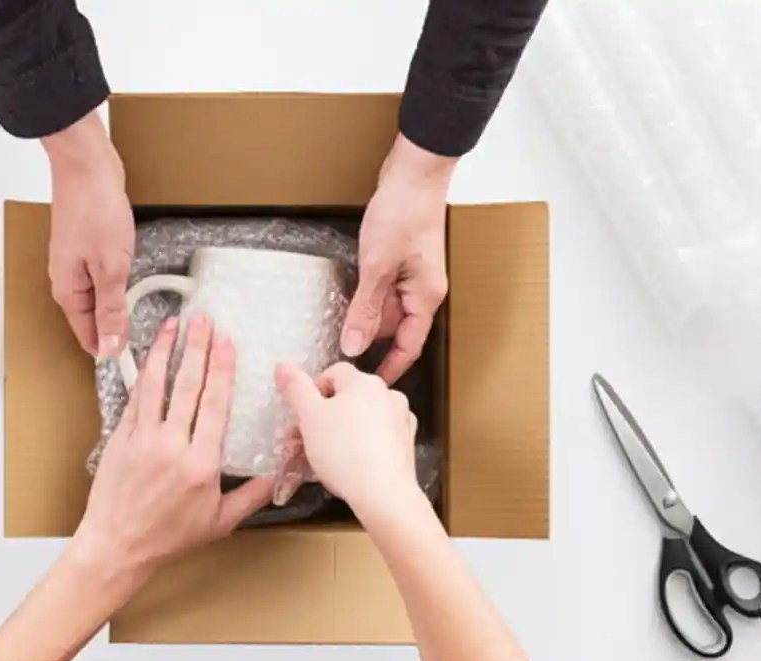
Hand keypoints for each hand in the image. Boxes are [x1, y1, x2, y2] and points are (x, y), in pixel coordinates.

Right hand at [43, 111, 135, 357]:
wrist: (86, 166)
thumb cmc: (96, 211)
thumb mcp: (111, 267)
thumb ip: (112, 309)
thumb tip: (110, 347)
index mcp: (68, 292)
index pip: (88, 338)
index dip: (112, 351)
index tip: (139, 362)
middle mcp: (67, 282)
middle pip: (94, 321)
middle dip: (118, 331)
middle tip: (152, 340)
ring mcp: (76, 265)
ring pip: (99, 300)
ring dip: (120, 307)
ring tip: (146, 317)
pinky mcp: (87, 248)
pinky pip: (103, 279)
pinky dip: (119, 285)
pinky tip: (135, 283)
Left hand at [73, 314, 276, 579]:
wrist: (118, 546)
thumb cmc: (170, 538)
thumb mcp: (220, 522)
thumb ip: (251, 496)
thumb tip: (278, 476)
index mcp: (201, 463)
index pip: (215, 405)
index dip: (221, 370)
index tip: (226, 343)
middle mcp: (172, 446)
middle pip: (187, 386)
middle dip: (196, 348)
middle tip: (203, 320)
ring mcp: (143, 440)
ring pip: (156, 385)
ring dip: (166, 351)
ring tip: (173, 325)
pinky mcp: (120, 440)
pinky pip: (134, 400)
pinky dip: (143, 376)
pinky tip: (150, 357)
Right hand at [275, 362, 418, 513]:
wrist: (384, 494)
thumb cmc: (343, 452)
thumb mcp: (310, 417)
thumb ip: (295, 388)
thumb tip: (282, 365)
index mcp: (365, 381)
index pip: (332, 372)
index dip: (313, 392)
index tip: (303, 417)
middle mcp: (388, 394)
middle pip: (348, 396)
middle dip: (325, 416)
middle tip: (307, 441)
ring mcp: (401, 419)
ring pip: (363, 418)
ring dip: (344, 430)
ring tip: (329, 456)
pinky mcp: (407, 443)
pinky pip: (378, 436)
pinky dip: (364, 444)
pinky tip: (354, 463)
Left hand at [341, 133, 455, 383]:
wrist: (413, 172)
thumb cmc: (404, 213)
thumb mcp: (378, 266)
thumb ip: (365, 309)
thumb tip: (354, 345)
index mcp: (425, 297)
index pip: (409, 347)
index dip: (388, 369)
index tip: (368, 387)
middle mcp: (422, 291)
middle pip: (394, 329)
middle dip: (368, 342)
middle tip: (335, 356)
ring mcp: (411, 276)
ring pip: (385, 310)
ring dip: (363, 317)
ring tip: (335, 329)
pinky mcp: (399, 262)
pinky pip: (381, 290)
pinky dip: (364, 297)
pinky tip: (344, 298)